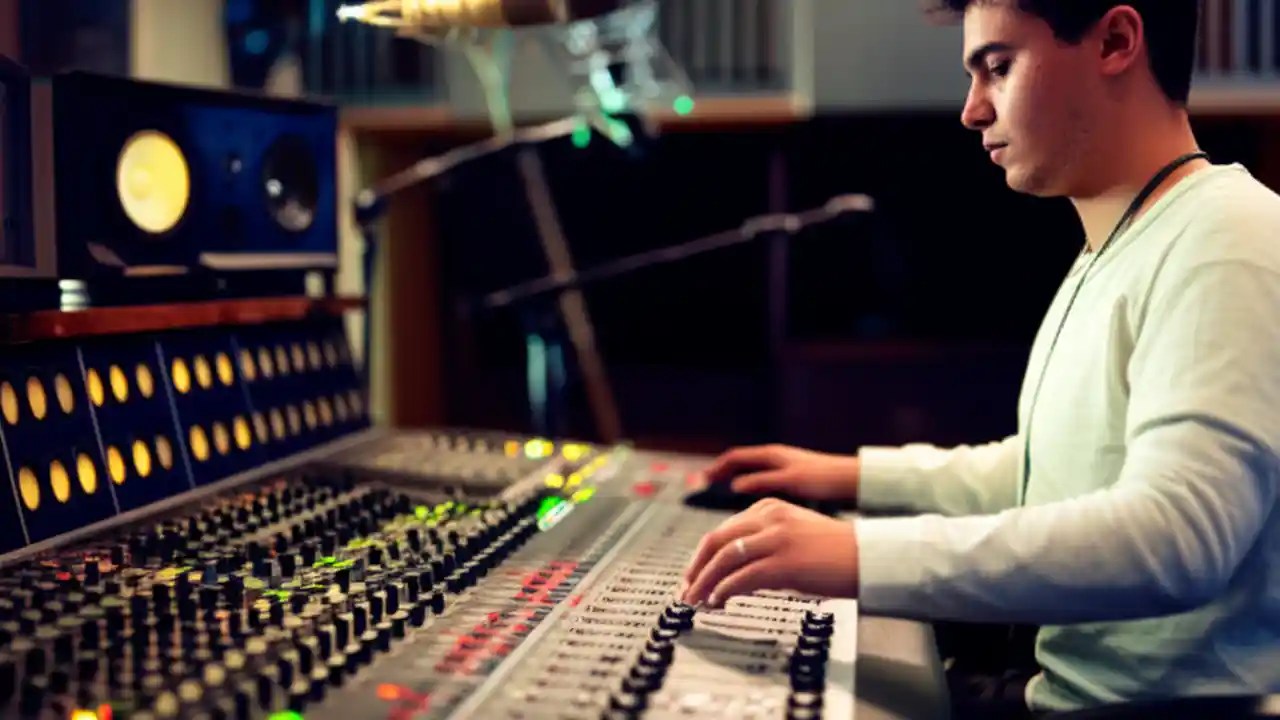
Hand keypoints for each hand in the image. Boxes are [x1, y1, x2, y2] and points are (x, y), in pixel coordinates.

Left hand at [680, 498, 858, 607]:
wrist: (868, 555)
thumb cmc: (835, 551)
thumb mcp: (794, 534)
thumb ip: (765, 542)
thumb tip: (735, 573)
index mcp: (769, 507)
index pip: (723, 530)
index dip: (702, 555)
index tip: (694, 574)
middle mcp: (769, 518)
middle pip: (716, 541)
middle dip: (696, 568)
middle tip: (686, 589)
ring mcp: (776, 538)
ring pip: (724, 560)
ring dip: (705, 583)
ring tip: (696, 600)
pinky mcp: (783, 562)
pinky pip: (741, 578)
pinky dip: (724, 591)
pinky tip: (718, 602)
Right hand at [698, 444, 861, 501]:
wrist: (852, 481)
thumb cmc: (825, 478)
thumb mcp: (791, 480)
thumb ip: (762, 481)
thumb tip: (734, 485)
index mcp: (772, 455)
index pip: (735, 458)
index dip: (716, 468)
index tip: (700, 479)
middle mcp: (775, 459)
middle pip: (739, 465)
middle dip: (720, 475)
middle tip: (703, 490)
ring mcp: (782, 470)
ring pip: (750, 475)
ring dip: (734, 485)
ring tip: (720, 501)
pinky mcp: (790, 482)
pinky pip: (761, 485)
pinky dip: (750, 493)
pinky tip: (748, 510)